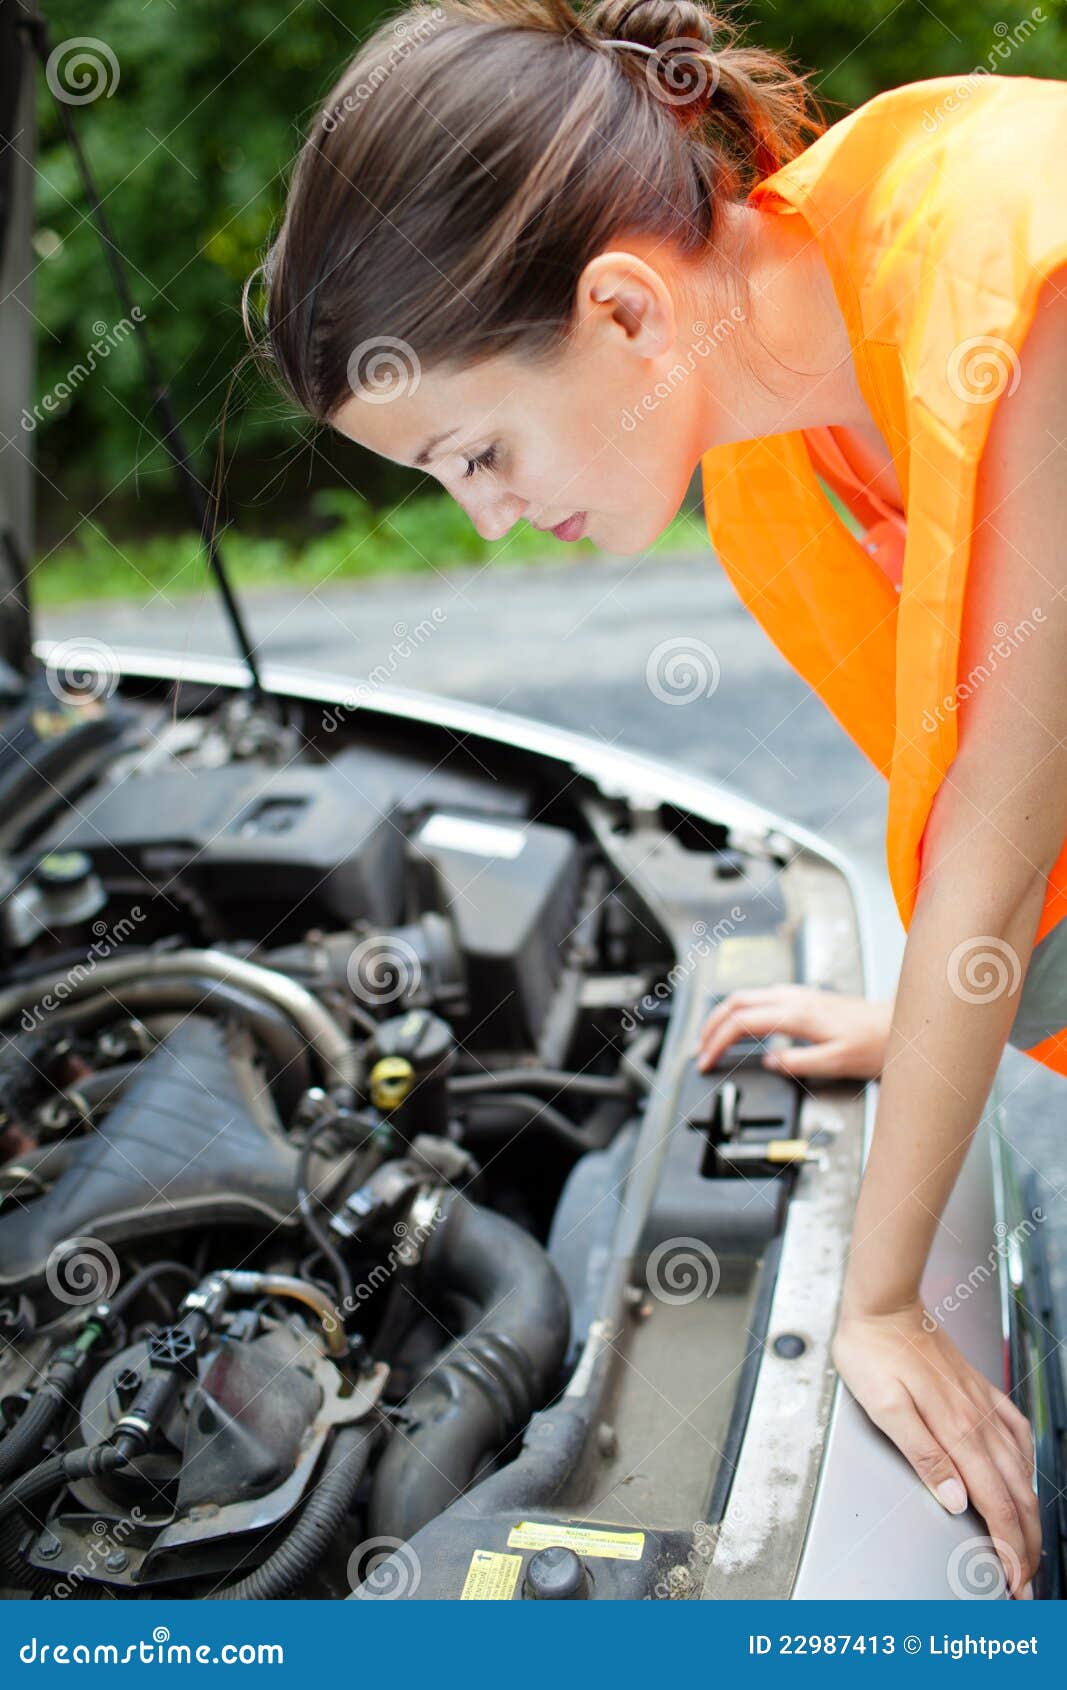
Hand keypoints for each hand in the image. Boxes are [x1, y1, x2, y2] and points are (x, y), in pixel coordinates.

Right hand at [694, 985, 891, 1079]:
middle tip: (700, 1048)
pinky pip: (762, 998)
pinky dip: (742, 1011)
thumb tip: (769, 1062)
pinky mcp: (805, 998)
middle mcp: (794, 999)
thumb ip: (798, 1062)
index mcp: (797, 1015)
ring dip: (724, 1015)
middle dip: (710, 1024)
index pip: (742, 1023)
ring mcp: (799, 995)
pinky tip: (744, 1025)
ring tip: (714, 1038)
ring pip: (747, 996)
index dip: (717, 1042)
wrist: (898, 1026)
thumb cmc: (874, 1044)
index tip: (707, 1060)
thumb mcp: (837, 1062)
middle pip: (736, 1002)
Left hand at [832, 1300, 1039, 1596]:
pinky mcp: (978, 1390)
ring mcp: (981, 1404)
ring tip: (1030, 1543)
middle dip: (1027, 1544)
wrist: (883, 1304)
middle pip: (1017, 1495)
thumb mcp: (884, 1407)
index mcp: (955, 1430)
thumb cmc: (873, 1350)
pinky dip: (1028, 1464)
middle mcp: (976, 1419)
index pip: (994, 1505)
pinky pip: (1017, 1433)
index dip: (1009, 1549)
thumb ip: (923, 1455)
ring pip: (1021, 1469)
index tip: (1014, 1581)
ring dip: (1031, 1513)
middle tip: (1026, 1580)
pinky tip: (1026, 1474)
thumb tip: (954, 1499)